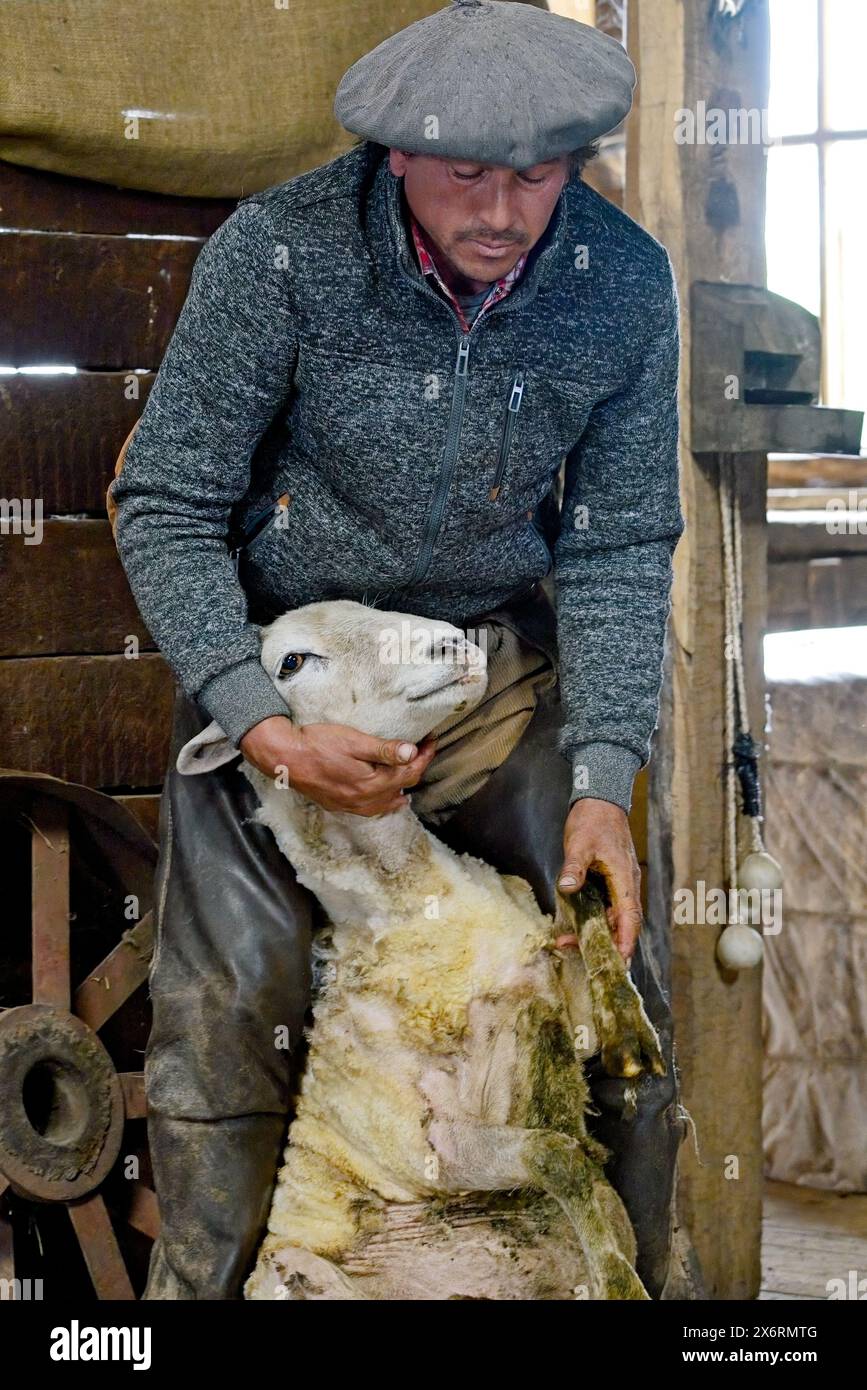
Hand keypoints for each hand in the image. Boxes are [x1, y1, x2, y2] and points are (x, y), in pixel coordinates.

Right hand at [239, 715, 436, 816]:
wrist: (285, 758)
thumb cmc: (318, 744)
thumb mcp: (354, 741)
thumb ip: (384, 750)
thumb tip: (412, 753)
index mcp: (371, 784)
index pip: (409, 772)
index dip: (424, 756)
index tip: (431, 740)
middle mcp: (364, 800)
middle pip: (401, 787)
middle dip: (416, 768)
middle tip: (423, 750)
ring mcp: (351, 806)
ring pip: (388, 803)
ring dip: (402, 788)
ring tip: (411, 772)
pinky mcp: (339, 805)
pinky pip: (371, 809)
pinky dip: (385, 802)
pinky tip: (388, 797)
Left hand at [557, 798, 642, 963]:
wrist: (600, 801)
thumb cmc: (592, 821)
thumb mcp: (579, 844)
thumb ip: (574, 867)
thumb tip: (567, 887)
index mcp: (624, 879)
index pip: (630, 918)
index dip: (625, 941)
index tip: (620, 963)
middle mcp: (627, 885)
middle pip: (623, 923)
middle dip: (609, 945)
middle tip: (589, 962)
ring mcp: (620, 883)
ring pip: (614, 917)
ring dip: (599, 933)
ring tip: (572, 945)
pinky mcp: (611, 881)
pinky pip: (607, 907)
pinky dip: (595, 920)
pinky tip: (578, 927)